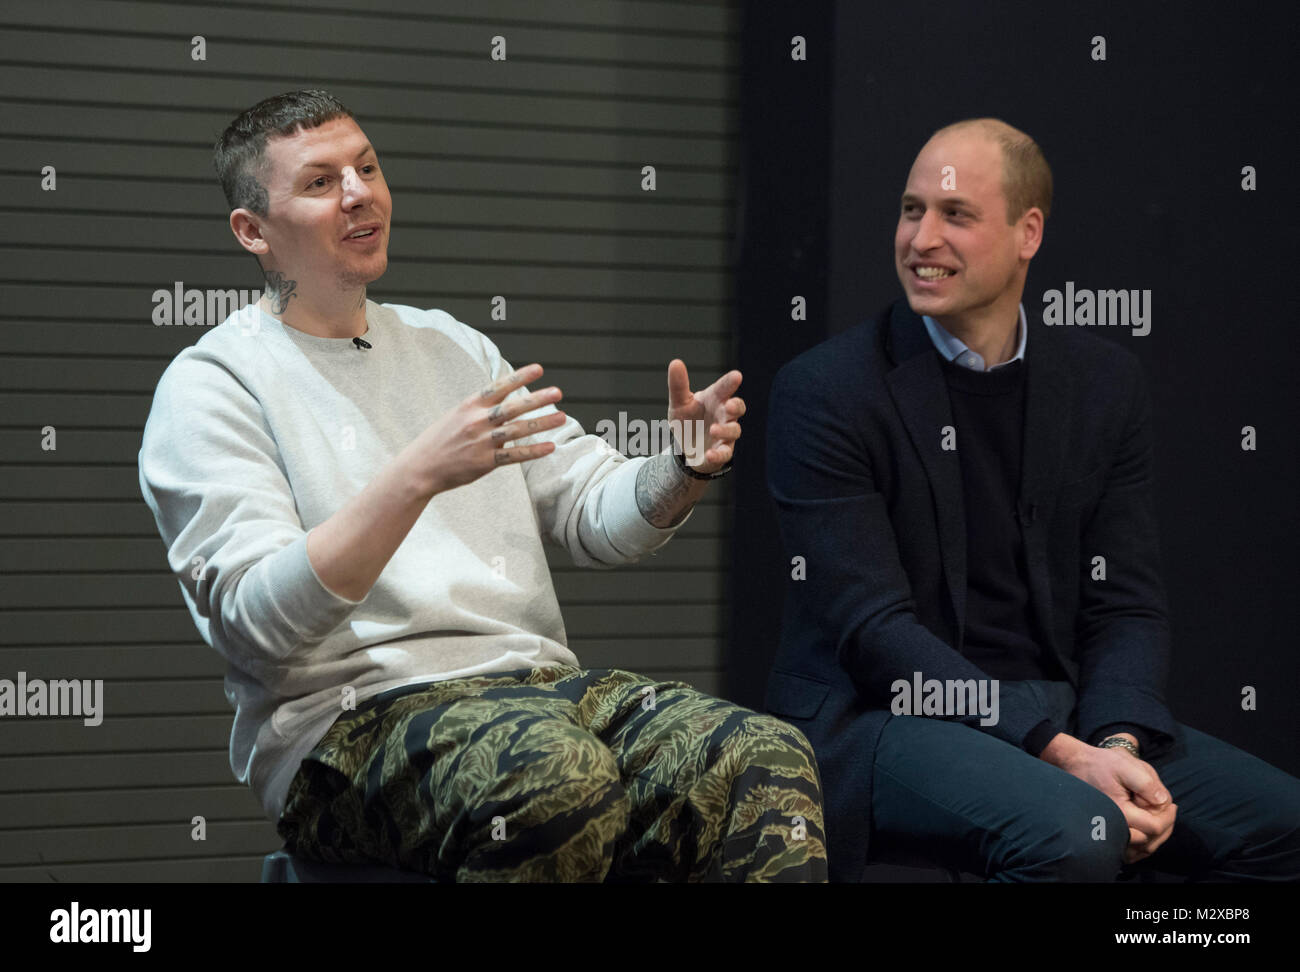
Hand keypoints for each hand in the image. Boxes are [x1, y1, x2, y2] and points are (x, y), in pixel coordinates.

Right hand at [410, 363, 566, 495]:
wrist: (420, 467)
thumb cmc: (440, 440)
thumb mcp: (456, 415)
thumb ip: (480, 408)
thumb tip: (504, 401)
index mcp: (470, 405)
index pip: (499, 386)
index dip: (520, 377)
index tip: (539, 369)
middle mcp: (477, 421)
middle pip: (513, 407)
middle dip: (537, 399)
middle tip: (558, 392)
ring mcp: (482, 442)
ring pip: (518, 430)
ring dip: (542, 423)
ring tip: (562, 417)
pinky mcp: (485, 462)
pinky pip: (514, 455)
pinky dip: (533, 451)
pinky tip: (550, 447)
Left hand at [666, 359, 744, 473]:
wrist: (685, 447)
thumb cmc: (687, 420)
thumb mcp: (679, 403)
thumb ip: (678, 385)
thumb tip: (675, 362)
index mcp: (715, 399)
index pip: (725, 388)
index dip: (730, 382)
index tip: (737, 376)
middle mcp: (723, 415)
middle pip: (737, 408)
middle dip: (735, 406)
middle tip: (728, 405)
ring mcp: (725, 434)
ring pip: (734, 430)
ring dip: (725, 430)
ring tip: (713, 429)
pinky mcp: (722, 452)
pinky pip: (725, 453)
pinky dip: (719, 454)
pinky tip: (710, 454)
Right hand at [1041, 733, 1176, 864]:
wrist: (1077, 765)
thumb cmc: (1101, 764)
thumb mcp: (1125, 766)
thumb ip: (1146, 784)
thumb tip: (1163, 802)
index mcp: (1119, 812)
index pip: (1154, 827)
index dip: (1168, 817)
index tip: (1173, 805)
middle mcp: (1112, 827)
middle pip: (1150, 842)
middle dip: (1165, 827)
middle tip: (1170, 810)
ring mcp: (1108, 833)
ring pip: (1141, 848)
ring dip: (1157, 835)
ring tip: (1161, 817)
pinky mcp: (1107, 834)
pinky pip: (1131, 849)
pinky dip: (1144, 842)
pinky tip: (1149, 827)